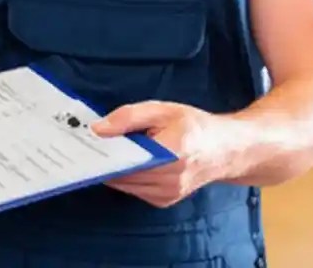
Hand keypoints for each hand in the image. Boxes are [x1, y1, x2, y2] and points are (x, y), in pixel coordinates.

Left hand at [91, 100, 233, 207]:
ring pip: (124, 184)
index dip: (104, 154)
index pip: (127, 160)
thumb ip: (128, 117)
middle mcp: (171, 180)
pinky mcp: (164, 200)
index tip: (86, 145)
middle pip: (122, 175)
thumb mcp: (163, 110)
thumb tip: (98, 129)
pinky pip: (134, 190)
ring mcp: (168, 194)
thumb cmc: (196, 127)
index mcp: (173, 154)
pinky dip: (127, 177)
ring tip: (112, 150)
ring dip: (115, 169)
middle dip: (105, 160)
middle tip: (92, 144)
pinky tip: (129, 162)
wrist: (226, 150)